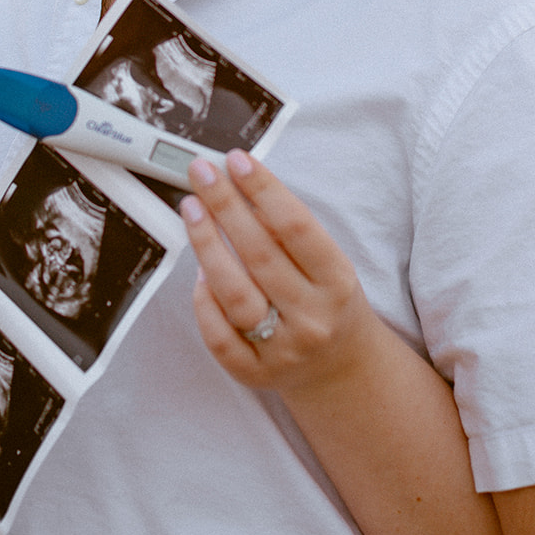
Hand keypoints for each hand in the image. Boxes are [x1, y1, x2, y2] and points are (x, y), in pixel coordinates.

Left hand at [182, 150, 381, 392]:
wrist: (343, 368)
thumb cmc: (330, 303)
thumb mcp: (330, 264)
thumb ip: (291, 233)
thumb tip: (242, 190)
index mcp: (338, 281)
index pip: (296, 227)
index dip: (263, 189)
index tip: (237, 161)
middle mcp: (313, 316)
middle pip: (259, 254)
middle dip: (225, 205)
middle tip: (202, 172)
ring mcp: (283, 349)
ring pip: (234, 294)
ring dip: (207, 245)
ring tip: (192, 209)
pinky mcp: (255, 373)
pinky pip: (219, 336)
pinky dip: (204, 301)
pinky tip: (197, 273)